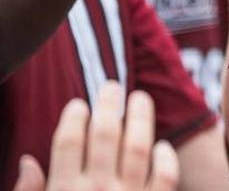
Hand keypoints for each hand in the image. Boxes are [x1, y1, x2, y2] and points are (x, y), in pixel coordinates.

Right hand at [13, 82, 177, 190]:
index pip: (68, 142)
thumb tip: (29, 161)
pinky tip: (162, 145)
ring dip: (141, 118)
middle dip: (108, 105)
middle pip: (106, 135)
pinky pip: (166, 176)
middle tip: (111, 86)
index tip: (78, 103)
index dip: (74, 118)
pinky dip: (166, 157)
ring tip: (140, 98)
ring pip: (139, 147)